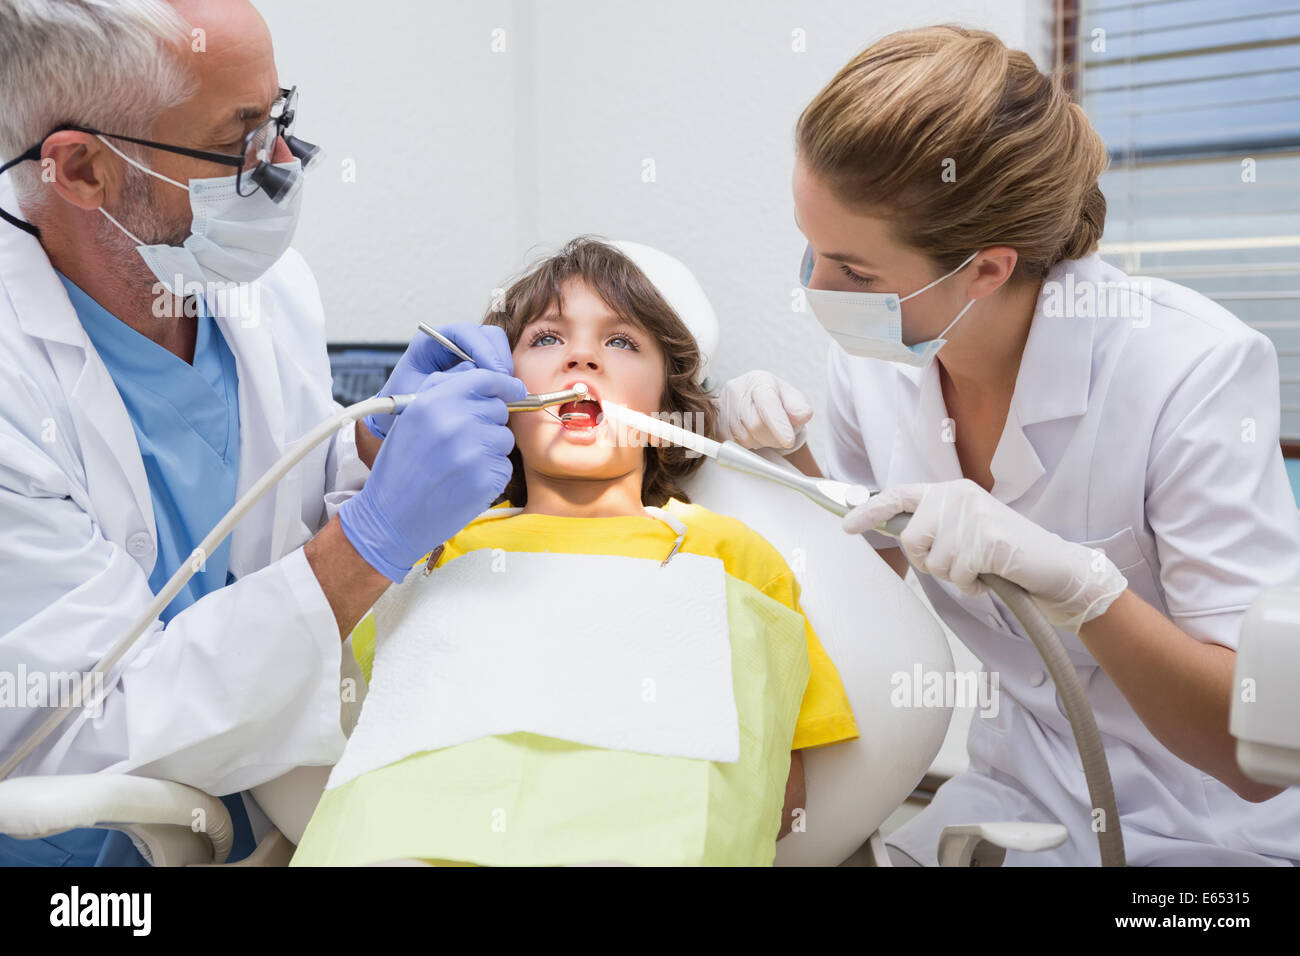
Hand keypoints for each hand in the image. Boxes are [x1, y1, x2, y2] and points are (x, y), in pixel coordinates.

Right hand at [340, 367, 526, 581]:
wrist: (392, 516)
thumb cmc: (401, 467)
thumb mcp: (411, 417)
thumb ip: (445, 392)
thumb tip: (487, 383)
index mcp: (434, 402)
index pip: (485, 378)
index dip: (504, 384)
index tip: (514, 390)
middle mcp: (455, 422)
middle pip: (499, 409)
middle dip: (489, 422)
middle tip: (462, 442)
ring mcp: (473, 451)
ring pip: (505, 438)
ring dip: (490, 449)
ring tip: (460, 464)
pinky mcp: (487, 478)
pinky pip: (505, 465)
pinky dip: (491, 473)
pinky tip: (465, 481)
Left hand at [364, 322, 513, 439]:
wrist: (402, 415)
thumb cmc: (405, 404)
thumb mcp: (421, 393)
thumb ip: (448, 380)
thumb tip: (476, 372)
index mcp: (430, 341)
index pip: (464, 332)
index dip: (483, 349)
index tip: (494, 373)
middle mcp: (451, 342)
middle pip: (487, 335)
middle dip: (499, 358)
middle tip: (504, 385)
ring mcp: (466, 352)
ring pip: (497, 348)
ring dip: (504, 368)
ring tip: (504, 393)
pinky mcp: (478, 366)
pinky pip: (498, 365)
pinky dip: (503, 378)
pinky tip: (502, 396)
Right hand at [716, 370, 812, 452]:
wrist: (752, 403)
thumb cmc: (776, 402)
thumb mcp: (792, 400)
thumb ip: (798, 406)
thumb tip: (803, 414)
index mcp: (759, 381)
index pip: (767, 403)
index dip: (778, 424)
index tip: (788, 440)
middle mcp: (736, 390)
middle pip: (755, 425)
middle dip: (772, 437)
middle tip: (780, 436)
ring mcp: (722, 406)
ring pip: (744, 437)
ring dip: (759, 442)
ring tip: (765, 432)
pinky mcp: (714, 423)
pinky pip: (733, 443)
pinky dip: (746, 445)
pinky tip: (752, 435)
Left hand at [843, 479, 1127, 631]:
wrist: (1054, 567)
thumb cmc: (1004, 555)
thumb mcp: (964, 532)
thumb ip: (934, 528)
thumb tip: (890, 533)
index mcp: (950, 492)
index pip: (899, 495)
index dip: (869, 511)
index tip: (845, 526)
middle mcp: (958, 496)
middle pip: (911, 539)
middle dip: (929, 562)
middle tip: (958, 565)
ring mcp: (973, 515)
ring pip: (934, 561)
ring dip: (955, 576)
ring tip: (980, 568)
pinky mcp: (987, 538)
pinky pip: (957, 574)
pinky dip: (972, 585)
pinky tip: (991, 575)